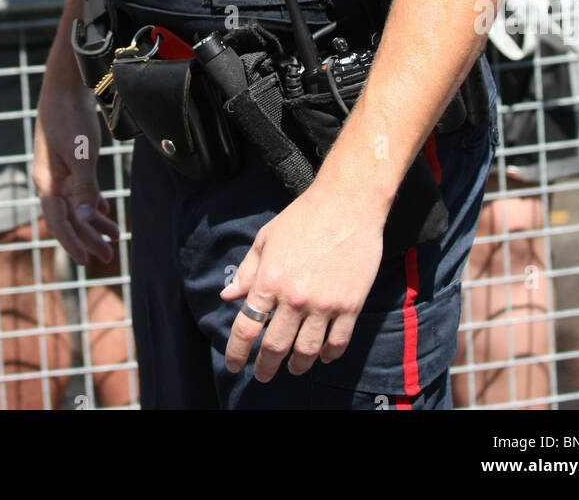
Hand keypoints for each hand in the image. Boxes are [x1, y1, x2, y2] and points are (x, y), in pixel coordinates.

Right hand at [33, 66, 118, 266]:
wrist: (64, 86)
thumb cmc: (70, 118)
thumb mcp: (81, 154)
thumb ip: (84, 188)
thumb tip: (86, 219)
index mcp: (48, 183)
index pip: (58, 223)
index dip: (72, 244)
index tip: (87, 261)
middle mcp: (50, 181)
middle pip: (69, 218)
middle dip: (88, 237)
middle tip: (108, 256)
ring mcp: (58, 171)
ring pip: (75, 205)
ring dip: (93, 222)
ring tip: (113, 237)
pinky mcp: (68, 160)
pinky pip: (79, 190)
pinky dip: (92, 202)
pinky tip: (104, 210)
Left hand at [220, 185, 383, 381]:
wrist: (347, 203)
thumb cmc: (303, 217)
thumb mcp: (266, 239)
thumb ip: (247, 271)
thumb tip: (227, 295)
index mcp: (269, 280)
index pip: (246, 328)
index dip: (237, 352)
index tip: (235, 366)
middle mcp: (294, 297)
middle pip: (275, 347)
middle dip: (266, 366)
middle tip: (264, 374)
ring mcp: (324, 303)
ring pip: (306, 352)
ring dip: (297, 366)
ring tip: (293, 367)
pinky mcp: (350, 305)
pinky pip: (337, 343)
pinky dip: (328, 355)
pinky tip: (323, 355)